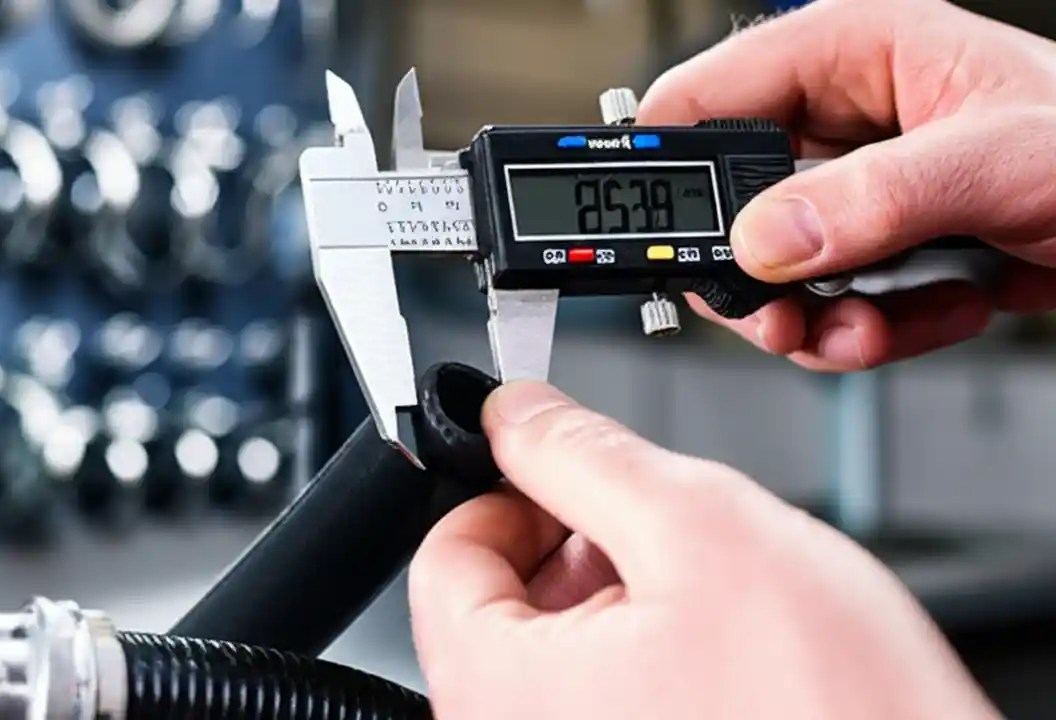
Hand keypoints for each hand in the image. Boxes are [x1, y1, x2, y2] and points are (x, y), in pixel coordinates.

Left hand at [408, 382, 999, 719]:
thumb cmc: (831, 713)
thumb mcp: (703, 530)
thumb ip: (587, 457)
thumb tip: (515, 415)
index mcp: (500, 690)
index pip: (444, 556)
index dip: (508, 492)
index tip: (567, 477)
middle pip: (498, 607)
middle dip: (573, 547)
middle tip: (659, 535)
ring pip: (556, 655)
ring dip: (618, 602)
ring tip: (709, 602)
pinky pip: (600, 703)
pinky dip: (644, 660)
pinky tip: (718, 655)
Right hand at [636, 0, 1055, 370]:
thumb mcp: (994, 163)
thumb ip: (874, 200)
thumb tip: (765, 240)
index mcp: (856, 51)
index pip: (713, 92)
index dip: (676, 164)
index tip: (664, 237)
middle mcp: (847, 119)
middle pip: (730, 200)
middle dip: (756, 272)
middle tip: (778, 312)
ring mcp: (862, 190)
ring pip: (774, 267)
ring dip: (815, 317)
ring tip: (869, 328)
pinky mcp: (883, 248)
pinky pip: (829, 301)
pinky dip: (869, 332)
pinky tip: (930, 315)